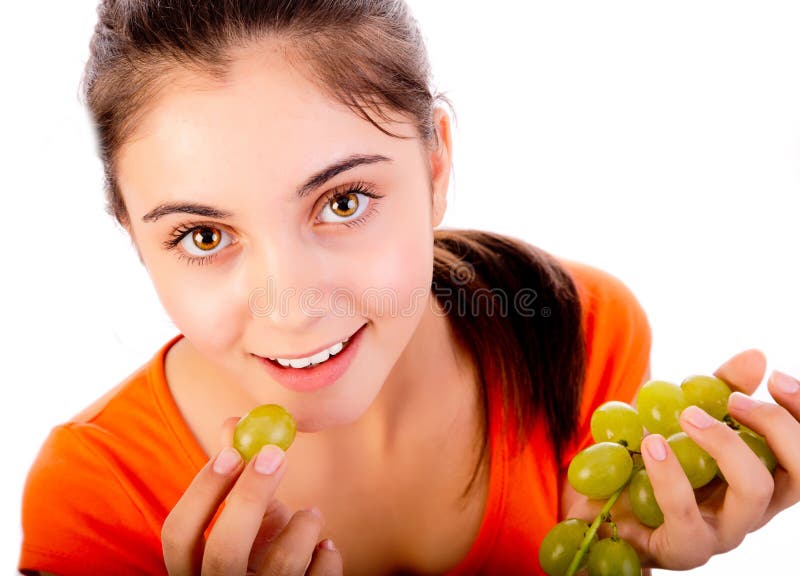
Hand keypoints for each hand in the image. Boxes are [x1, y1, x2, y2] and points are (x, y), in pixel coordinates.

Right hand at [161, 419, 341, 574]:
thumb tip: (234, 422)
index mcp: (192, 569)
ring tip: (311, 514)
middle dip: (250, 497)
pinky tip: (324, 547)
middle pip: (224, 552)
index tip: (233, 450)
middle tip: (275, 454)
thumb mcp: (241, 520)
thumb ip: (234, 475)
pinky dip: (326, 555)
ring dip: (302, 525)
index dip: (203, 490)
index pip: (178, 533)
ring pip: (281, 565)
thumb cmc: (259, 552)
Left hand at [623, 349, 799, 567]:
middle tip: (736, 401)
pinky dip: (670, 474)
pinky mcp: (684, 547)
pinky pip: (685, 512)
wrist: (603, 507)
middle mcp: (753, 508)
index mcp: (761, 477)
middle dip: (777, 427)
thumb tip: (757, 356)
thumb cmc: (654, 461)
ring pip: (754, 492)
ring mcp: (723, 531)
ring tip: (688, 415)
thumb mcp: (682, 418)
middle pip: (799, 475)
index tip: (775, 378)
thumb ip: (718, 390)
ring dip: (726, 444)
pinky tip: (652, 444)